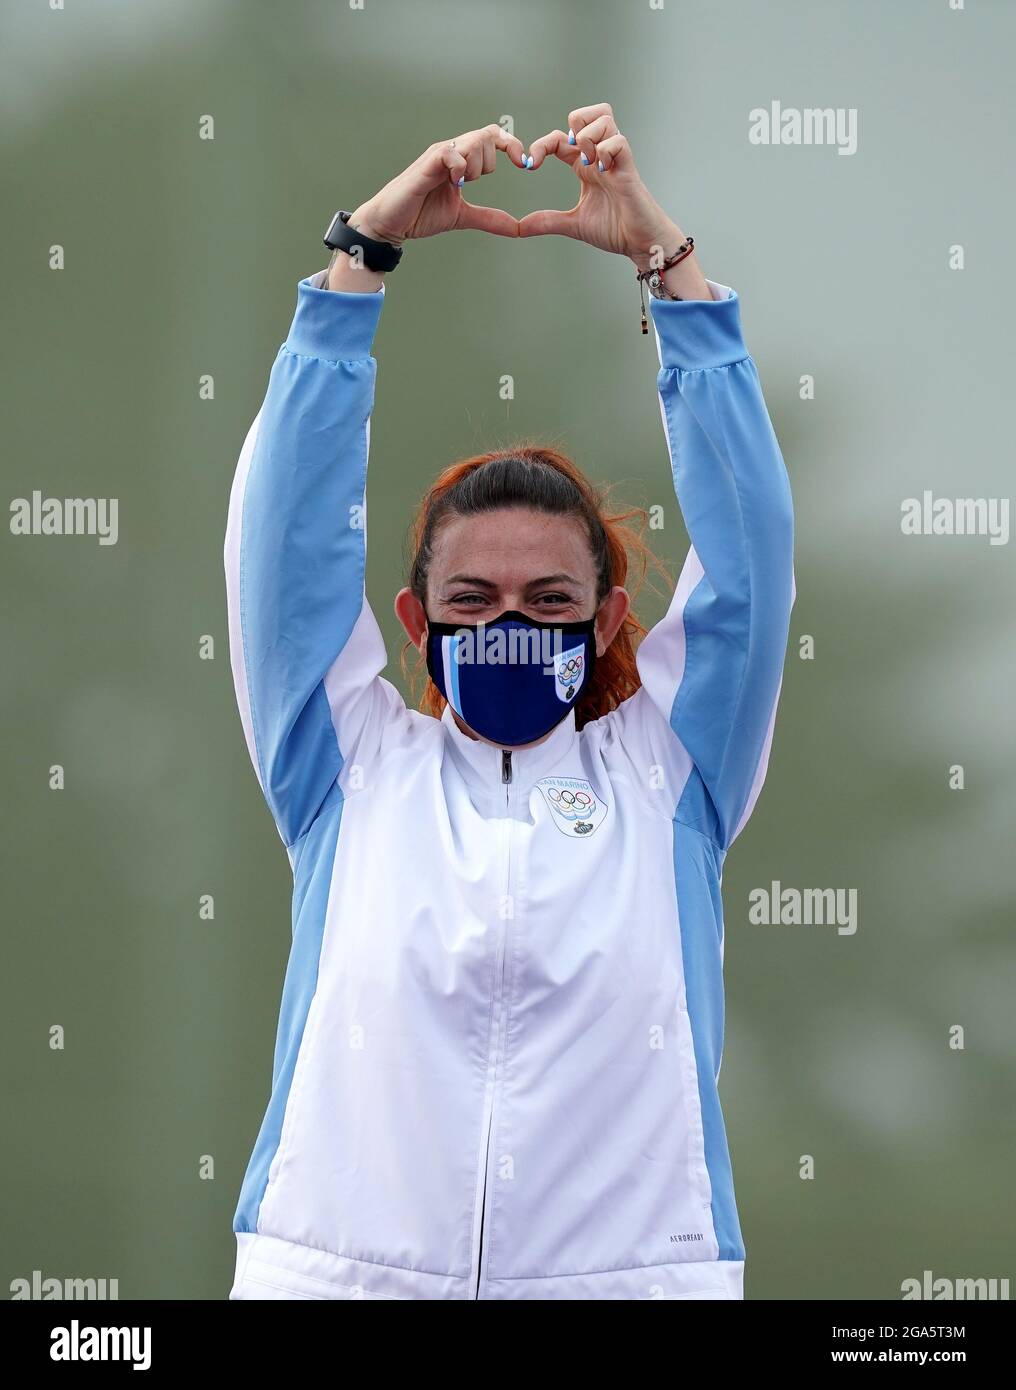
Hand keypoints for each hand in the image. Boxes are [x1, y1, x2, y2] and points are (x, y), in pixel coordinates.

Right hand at [349, 125, 525, 243]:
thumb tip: (518, 228)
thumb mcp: (463, 217)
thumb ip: (490, 218)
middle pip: (488, 134)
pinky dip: (460, 168)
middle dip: (493, 159)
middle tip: (475, 182)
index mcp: (461, 159)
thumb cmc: (421, 214)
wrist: (391, 223)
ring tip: (459, 184)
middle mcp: (451, 151)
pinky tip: (454, 184)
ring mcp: (439, 155)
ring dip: (476, 166)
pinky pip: (451, 154)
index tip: (524, 164)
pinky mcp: (426, 164)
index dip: (512, 145)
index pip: (493, 136)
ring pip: (474, 141)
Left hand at [517, 103, 686, 271]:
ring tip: (589, 163)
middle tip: (568, 153)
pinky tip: (602, 170)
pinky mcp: (629, 169)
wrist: (641, 243)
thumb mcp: (572, 225)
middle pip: (589, 113)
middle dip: (573, 124)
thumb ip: (547, 222)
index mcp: (586, 166)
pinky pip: (618, 141)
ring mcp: (616, 160)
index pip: (560, 138)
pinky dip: (605, 150)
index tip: (530, 165)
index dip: (542, 145)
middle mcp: (600, 157)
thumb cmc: (615, 229)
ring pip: (604, 118)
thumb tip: (519, 228)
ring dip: (589, 136)